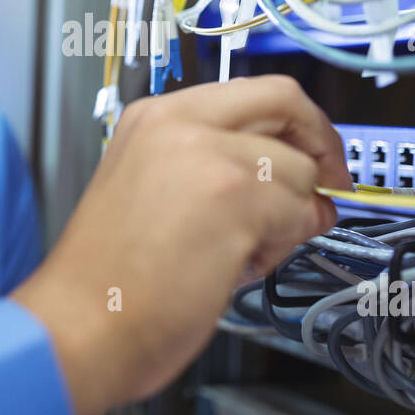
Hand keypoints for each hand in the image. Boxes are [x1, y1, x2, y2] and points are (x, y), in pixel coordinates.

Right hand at [10, 74, 351, 414]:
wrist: (83, 323)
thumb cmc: (107, 279)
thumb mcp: (148, 187)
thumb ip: (212, 165)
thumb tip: (284, 175)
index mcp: (156, 117)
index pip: (253, 91)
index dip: (299, 121)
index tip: (315, 149)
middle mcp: (182, 122)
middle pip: (286, 105)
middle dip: (322, 146)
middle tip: (331, 186)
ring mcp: (212, 157)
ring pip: (300, 173)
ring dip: (291, 218)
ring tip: (244, 250)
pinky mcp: (238, 198)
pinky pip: (300, 216)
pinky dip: (282, 247)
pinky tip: (238, 265)